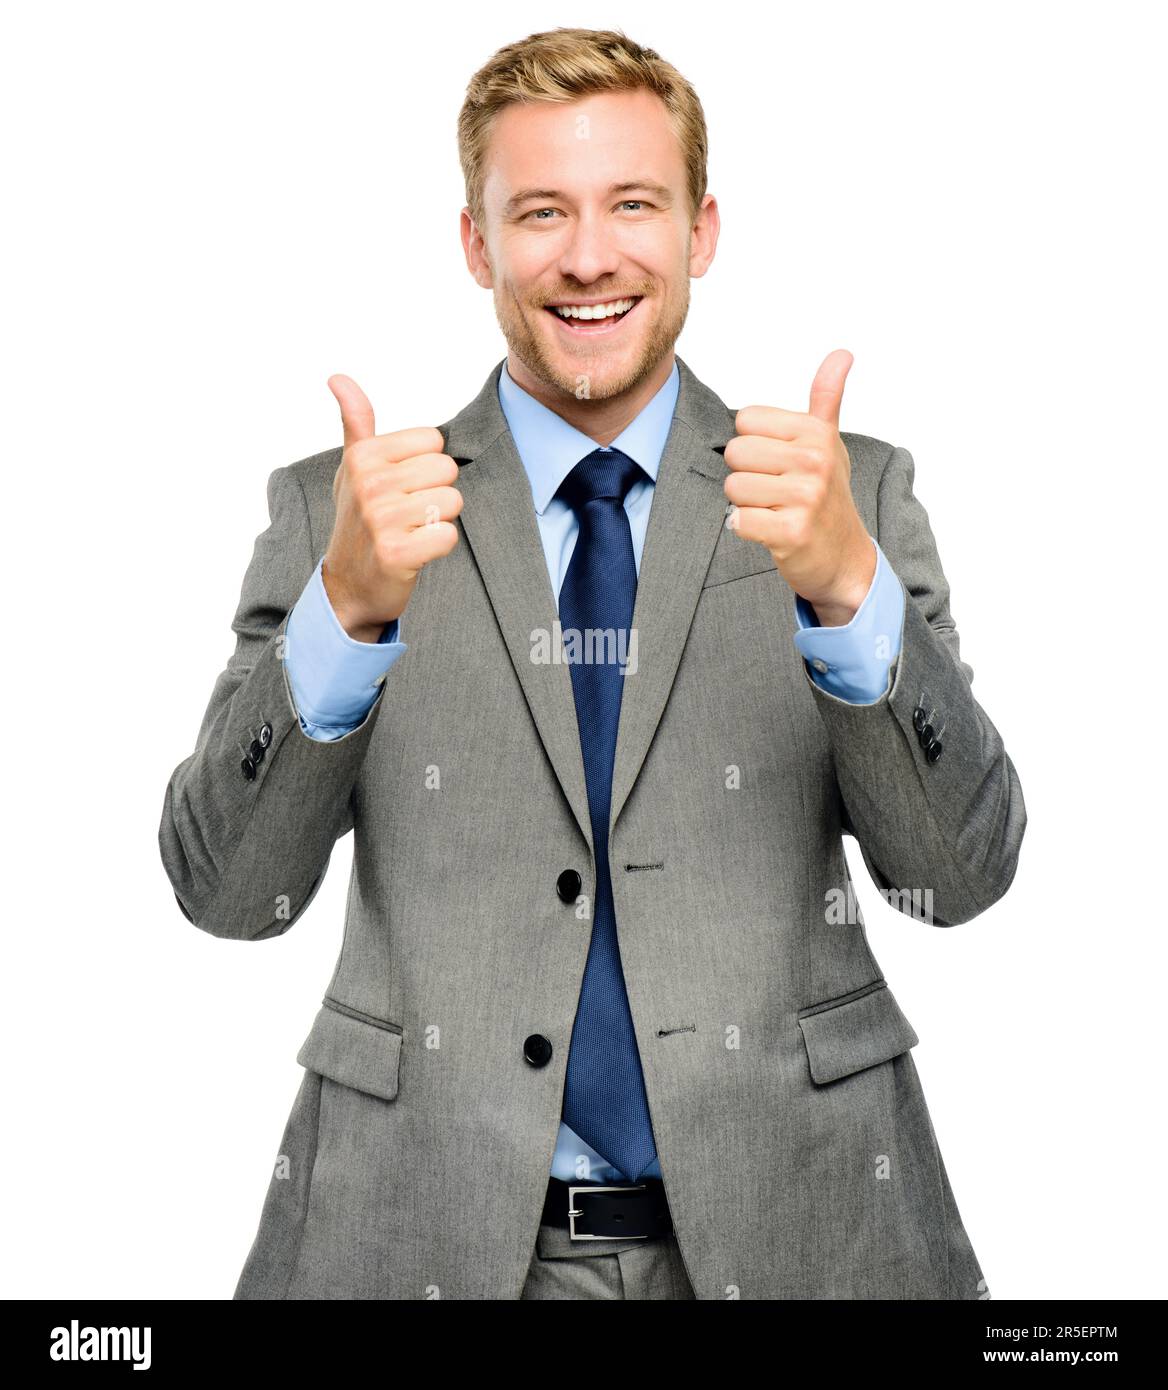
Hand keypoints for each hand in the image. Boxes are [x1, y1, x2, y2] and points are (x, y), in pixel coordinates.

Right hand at [322, 375, 462, 640]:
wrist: (348, 584)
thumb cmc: (358, 518)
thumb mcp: (353, 467)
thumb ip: (356, 421)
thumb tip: (338, 377)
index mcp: (363, 456)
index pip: (434, 441)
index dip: (426, 466)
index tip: (402, 486)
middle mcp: (369, 484)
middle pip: (447, 469)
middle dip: (436, 493)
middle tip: (409, 513)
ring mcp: (381, 519)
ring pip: (452, 502)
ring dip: (438, 520)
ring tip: (411, 531)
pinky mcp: (397, 554)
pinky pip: (448, 536)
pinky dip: (438, 546)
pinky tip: (416, 552)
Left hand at [724, 349, 874, 625]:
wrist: (844, 556)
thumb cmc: (828, 494)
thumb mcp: (829, 442)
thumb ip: (827, 398)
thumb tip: (842, 353)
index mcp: (816, 432)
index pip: (746, 420)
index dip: (753, 444)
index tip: (778, 463)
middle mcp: (814, 460)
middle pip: (735, 452)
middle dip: (746, 474)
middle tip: (774, 490)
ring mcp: (805, 497)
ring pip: (733, 487)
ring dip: (745, 503)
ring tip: (773, 509)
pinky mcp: (792, 532)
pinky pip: (738, 520)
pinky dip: (746, 528)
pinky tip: (770, 530)